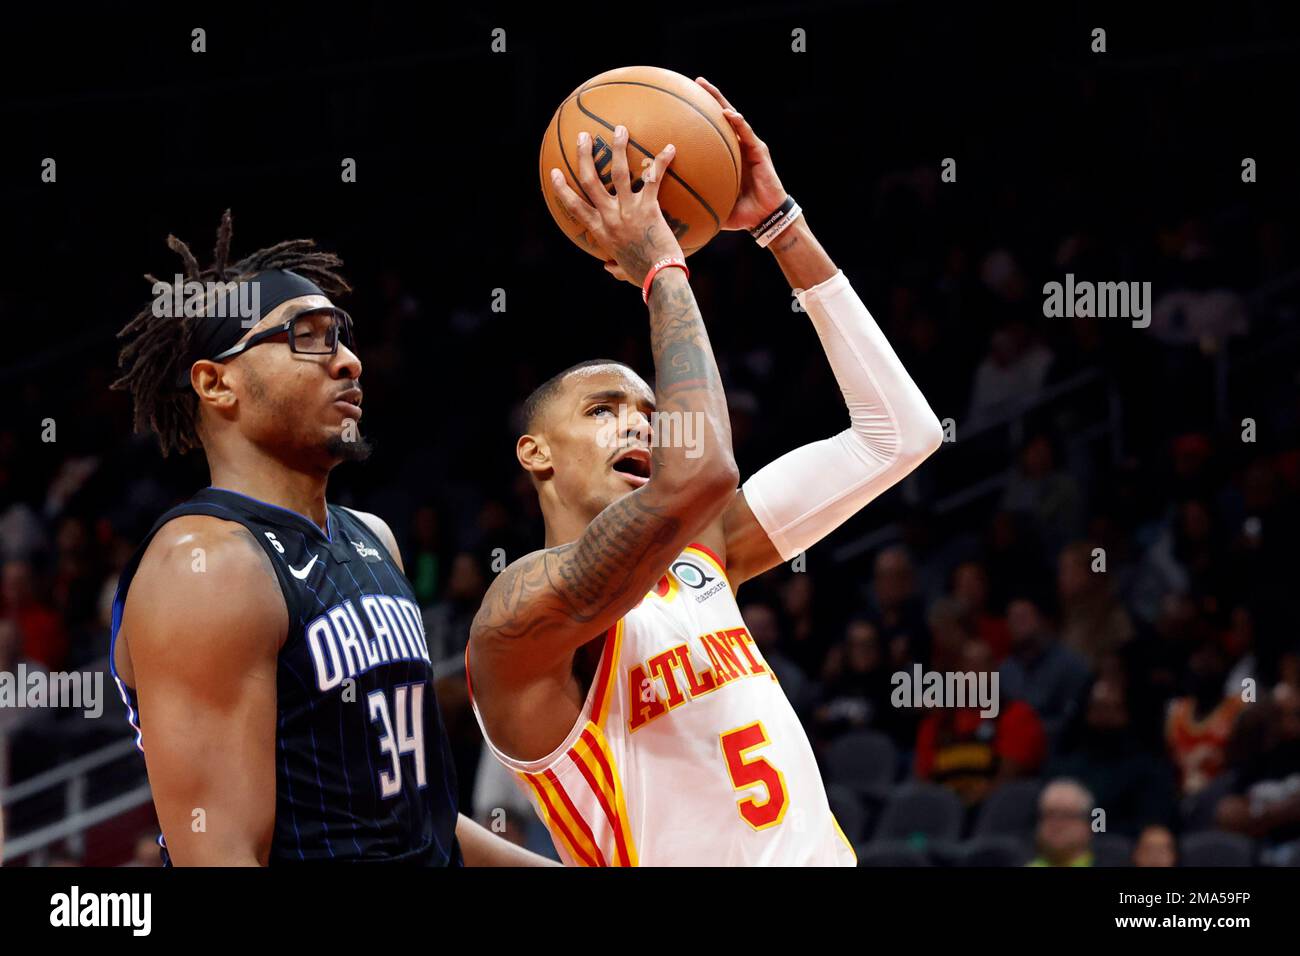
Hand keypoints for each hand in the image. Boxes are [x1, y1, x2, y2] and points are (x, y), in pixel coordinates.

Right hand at [548, 125, 682, 285]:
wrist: (660, 278)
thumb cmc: (643, 276)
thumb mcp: (623, 272)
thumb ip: (614, 267)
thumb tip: (608, 268)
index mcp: (601, 231)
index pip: (575, 206)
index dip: (562, 189)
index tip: (555, 173)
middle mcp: (610, 217)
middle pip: (590, 181)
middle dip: (584, 156)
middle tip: (583, 136)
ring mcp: (628, 211)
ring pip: (618, 173)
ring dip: (618, 148)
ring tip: (619, 129)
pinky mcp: (649, 208)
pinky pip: (653, 180)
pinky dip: (661, 162)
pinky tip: (671, 148)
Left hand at [695, 77, 787, 231]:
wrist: (765, 218)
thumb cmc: (741, 213)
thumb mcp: (714, 203)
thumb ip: (696, 201)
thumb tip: (672, 209)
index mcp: (727, 156)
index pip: (712, 132)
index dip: (700, 117)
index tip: (683, 104)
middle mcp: (738, 147)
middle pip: (722, 117)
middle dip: (710, 98)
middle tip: (696, 83)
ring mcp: (749, 147)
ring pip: (734, 118)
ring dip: (721, 101)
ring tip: (706, 87)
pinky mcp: (760, 152)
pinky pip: (747, 134)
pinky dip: (739, 123)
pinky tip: (730, 114)